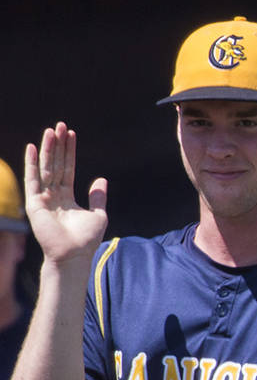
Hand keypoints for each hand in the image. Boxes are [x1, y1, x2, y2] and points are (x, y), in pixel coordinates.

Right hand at [23, 123, 107, 261]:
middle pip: (56, 164)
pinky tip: (33, 148)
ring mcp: (43, 198)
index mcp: (67, 196)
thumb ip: (97, 196)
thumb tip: (101, 178)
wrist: (74, 255)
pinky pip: (33, 179)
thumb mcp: (98, 214)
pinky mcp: (35, 203)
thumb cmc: (86, 239)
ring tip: (51, 130)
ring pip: (45, 168)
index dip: (69, 152)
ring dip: (47, 149)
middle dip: (58, 145)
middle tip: (61, 125)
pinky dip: (32, 163)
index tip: (71, 134)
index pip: (68, 168)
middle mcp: (53, 195)